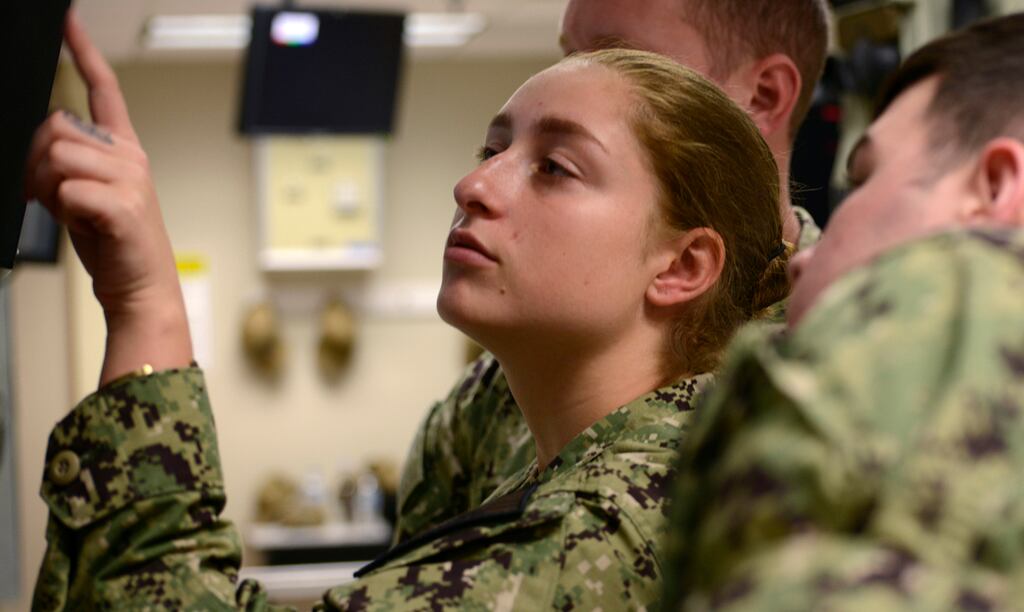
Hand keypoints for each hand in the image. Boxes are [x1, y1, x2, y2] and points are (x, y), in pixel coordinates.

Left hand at [25, 11, 192, 385]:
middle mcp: (131, 156)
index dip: (84, 51)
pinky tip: (85, 223)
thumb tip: (44, 148)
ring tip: (70, 212)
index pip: (104, 89)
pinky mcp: (122, 203)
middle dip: (38, 161)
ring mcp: (130, 178)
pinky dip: (64, 210)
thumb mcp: (87, 193)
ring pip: (56, 155)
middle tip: (49, 195)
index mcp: (125, 149)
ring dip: (48, 187)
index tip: (68, 20)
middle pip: (57, 126)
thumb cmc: (115, 243)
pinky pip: (67, 188)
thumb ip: (70, 161)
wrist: (140, 287)